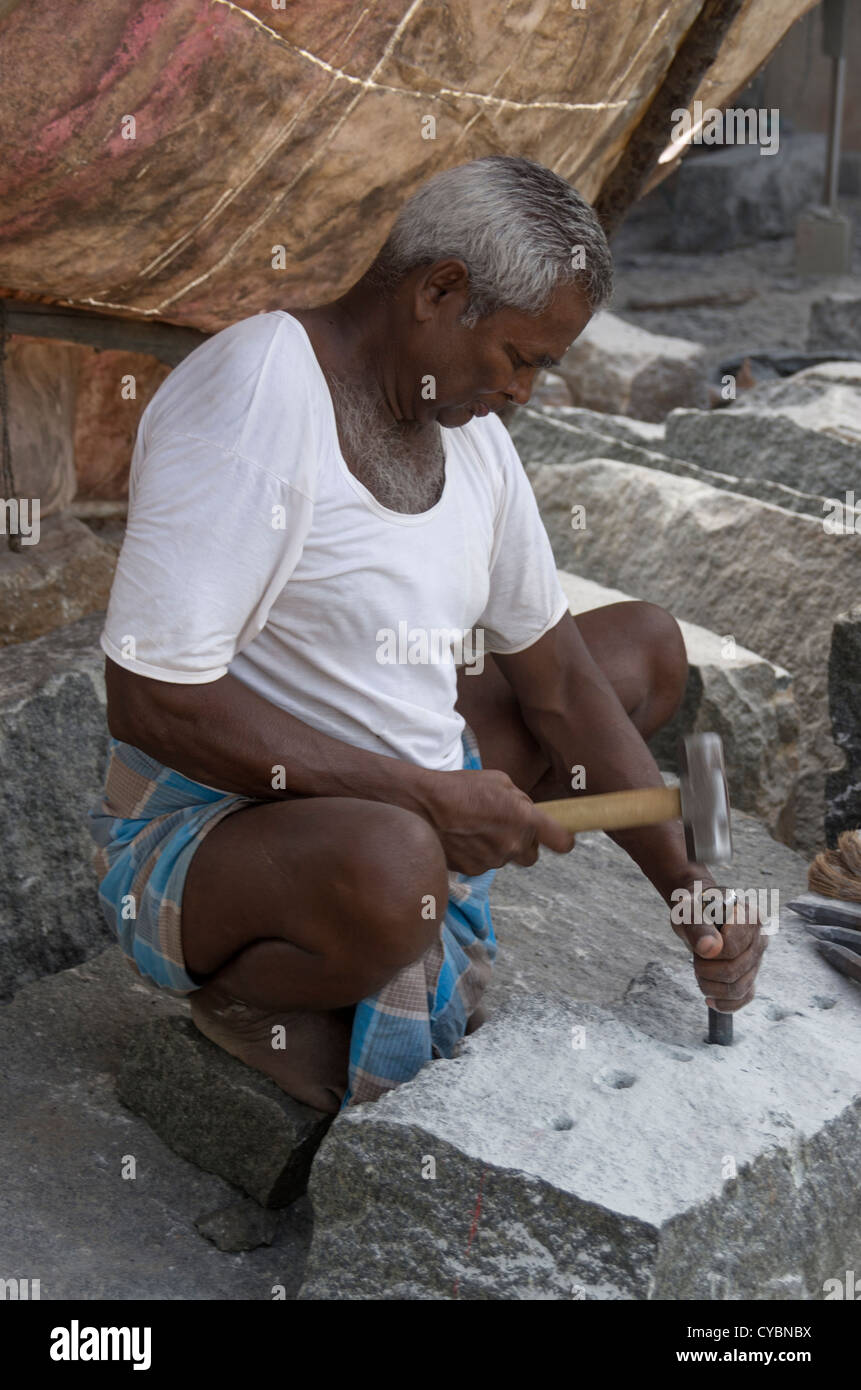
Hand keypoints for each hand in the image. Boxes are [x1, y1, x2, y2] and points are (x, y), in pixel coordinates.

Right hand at [422, 767, 575, 875]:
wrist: (424, 806)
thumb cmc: (461, 788)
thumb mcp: (499, 780)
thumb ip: (520, 800)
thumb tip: (528, 811)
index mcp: (525, 820)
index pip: (562, 842)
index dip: (564, 840)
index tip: (560, 837)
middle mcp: (513, 845)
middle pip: (532, 855)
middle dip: (524, 844)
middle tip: (507, 828)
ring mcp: (493, 861)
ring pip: (506, 859)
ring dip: (498, 847)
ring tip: (476, 828)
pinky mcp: (475, 871)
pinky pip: (485, 864)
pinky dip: (479, 854)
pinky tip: (464, 837)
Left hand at [670, 877, 768, 1013]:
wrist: (698, 913)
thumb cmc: (694, 908)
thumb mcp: (689, 912)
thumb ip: (699, 928)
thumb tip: (710, 950)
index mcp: (750, 917)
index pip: (730, 949)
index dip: (707, 952)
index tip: (697, 939)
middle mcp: (761, 938)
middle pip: (734, 971)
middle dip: (705, 970)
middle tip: (695, 958)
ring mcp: (758, 958)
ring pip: (739, 988)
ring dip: (710, 987)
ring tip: (699, 972)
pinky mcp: (751, 973)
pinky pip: (746, 997)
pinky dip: (727, 1004)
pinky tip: (710, 1000)